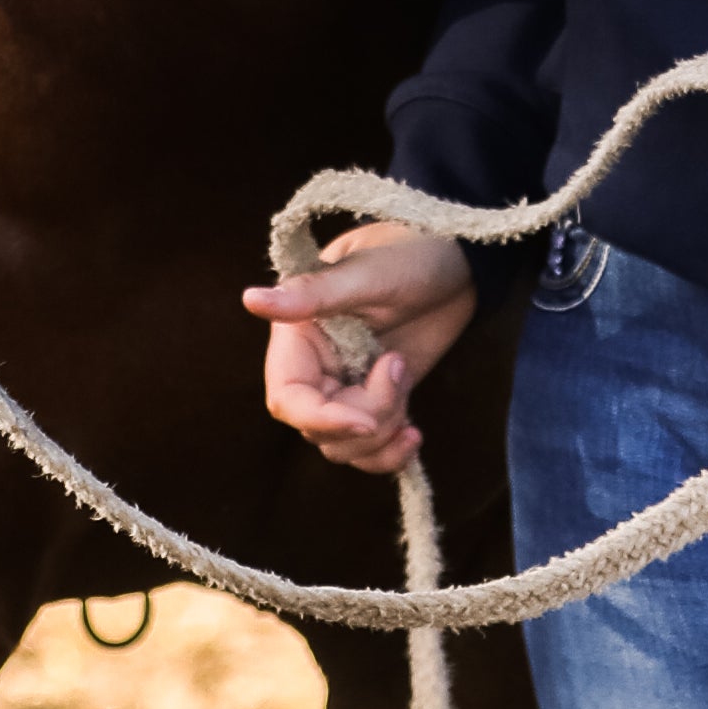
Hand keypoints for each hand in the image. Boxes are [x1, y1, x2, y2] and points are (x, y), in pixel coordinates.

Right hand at [246, 228, 475, 474]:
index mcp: (298, 336)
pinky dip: (390, 454)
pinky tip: (413, 437)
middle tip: (398, 367)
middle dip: (367, 417)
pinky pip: (368, 450)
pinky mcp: (375, 402)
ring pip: (343, 446)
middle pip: (319, 429)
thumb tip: (251, 299)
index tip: (366, 421)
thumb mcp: (366, 275)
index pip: (288, 399)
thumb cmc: (409, 255)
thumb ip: (312, 294)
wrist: (456, 262)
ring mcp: (345, 388)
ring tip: (406, 381)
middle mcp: (313, 367)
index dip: (322, 419)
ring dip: (382, 434)